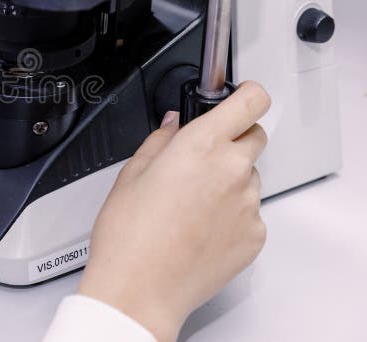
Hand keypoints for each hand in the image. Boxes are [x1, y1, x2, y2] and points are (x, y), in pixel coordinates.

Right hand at [78, 81, 270, 341]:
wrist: (140, 289)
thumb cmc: (129, 235)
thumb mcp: (131, 174)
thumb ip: (160, 140)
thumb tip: (172, 125)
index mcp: (200, 145)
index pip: (251, 100)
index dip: (246, 95)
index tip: (239, 97)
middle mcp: (232, 169)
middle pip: (254, 136)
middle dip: (232, 139)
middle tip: (200, 159)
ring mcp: (248, 204)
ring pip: (250, 176)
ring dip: (230, 180)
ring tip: (191, 204)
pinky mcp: (255, 235)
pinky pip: (250, 212)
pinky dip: (231, 214)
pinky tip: (199, 228)